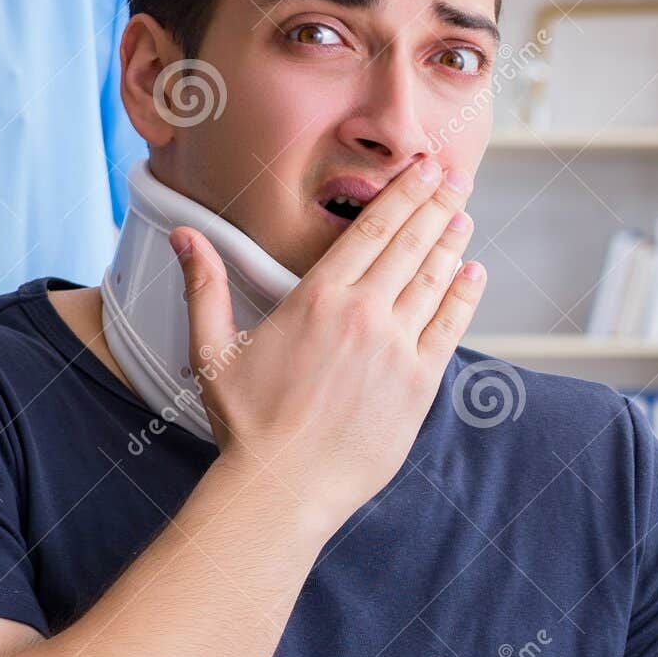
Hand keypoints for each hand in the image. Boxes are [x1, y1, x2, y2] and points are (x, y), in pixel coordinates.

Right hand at [170, 157, 484, 536]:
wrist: (283, 487)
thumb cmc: (246, 425)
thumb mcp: (213, 350)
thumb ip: (205, 287)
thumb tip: (184, 235)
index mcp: (318, 299)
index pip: (371, 230)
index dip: (402, 194)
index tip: (422, 169)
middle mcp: (363, 315)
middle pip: (410, 244)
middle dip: (435, 204)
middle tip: (454, 177)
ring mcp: (396, 349)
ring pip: (434, 280)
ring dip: (451, 243)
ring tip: (462, 215)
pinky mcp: (418, 386)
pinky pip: (449, 329)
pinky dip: (464, 297)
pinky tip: (473, 274)